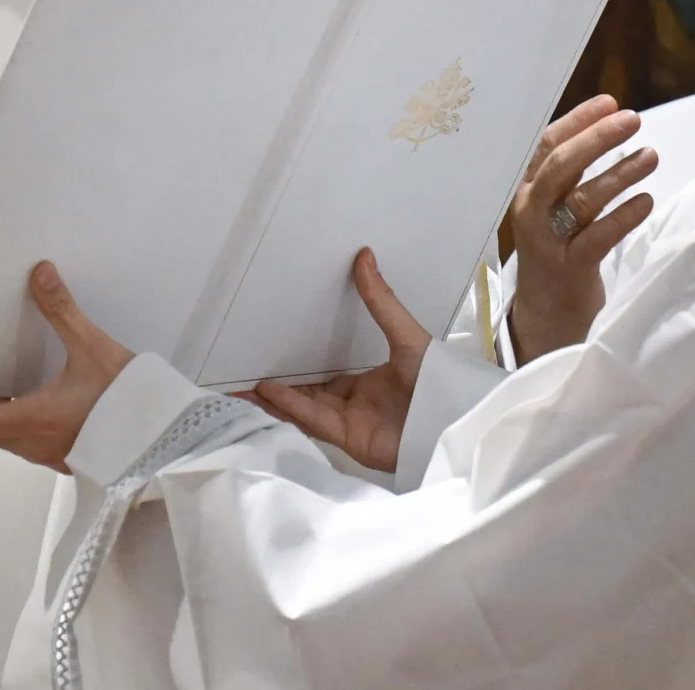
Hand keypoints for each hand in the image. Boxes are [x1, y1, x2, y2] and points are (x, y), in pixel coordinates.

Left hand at [0, 262, 131, 471]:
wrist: (166, 436)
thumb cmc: (127, 397)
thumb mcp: (92, 347)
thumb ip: (62, 311)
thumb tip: (40, 273)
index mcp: (34, 419)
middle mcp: (38, 445)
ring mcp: (57, 458)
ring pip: (14, 444)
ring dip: (9, 419)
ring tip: (23, 388)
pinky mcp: (76, 462)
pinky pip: (38, 449)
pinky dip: (32, 429)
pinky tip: (52, 405)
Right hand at [246, 249, 428, 474]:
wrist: (456, 422)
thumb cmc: (437, 380)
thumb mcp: (406, 336)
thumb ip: (381, 302)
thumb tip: (365, 255)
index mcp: (368, 381)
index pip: (325, 375)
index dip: (298, 365)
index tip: (271, 349)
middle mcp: (355, 403)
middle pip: (307, 393)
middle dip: (276, 385)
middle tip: (242, 371)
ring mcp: (351, 423)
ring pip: (303, 408)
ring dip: (274, 398)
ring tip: (239, 386)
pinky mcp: (350, 440)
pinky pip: (314, 420)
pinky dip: (291, 406)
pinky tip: (266, 391)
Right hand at [504, 96, 658, 363]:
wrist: (544, 317)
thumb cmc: (556, 254)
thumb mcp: (554, 211)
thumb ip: (569, 177)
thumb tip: (602, 130)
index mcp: (526, 191)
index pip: (547, 144)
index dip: (578, 121)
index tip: (610, 102)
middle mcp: (531, 212)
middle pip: (561, 166)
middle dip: (597, 138)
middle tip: (632, 120)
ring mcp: (548, 241)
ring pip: (582, 199)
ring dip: (620, 173)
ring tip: (651, 156)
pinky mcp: (569, 268)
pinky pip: (599, 236)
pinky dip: (624, 216)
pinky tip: (646, 201)